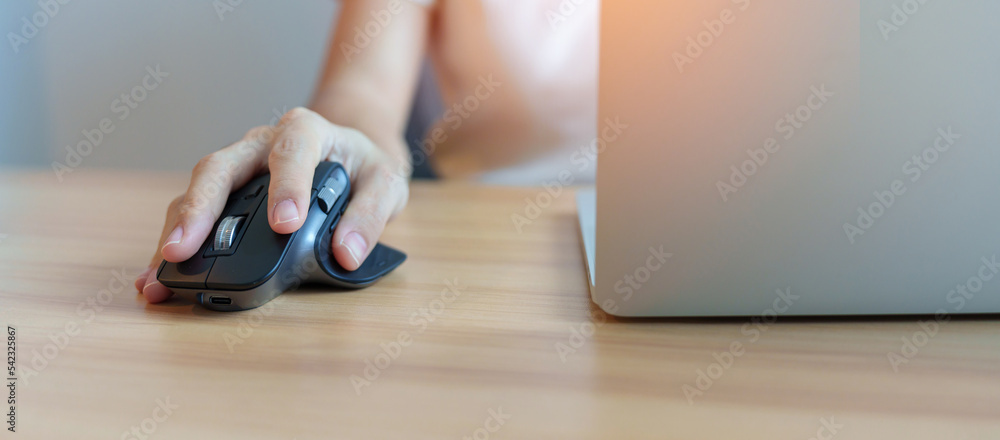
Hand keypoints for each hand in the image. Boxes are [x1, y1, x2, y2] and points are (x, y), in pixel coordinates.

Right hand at [134, 107, 409, 302]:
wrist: (350, 155)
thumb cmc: (364, 167)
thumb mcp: (386, 183)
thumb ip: (371, 214)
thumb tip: (346, 254)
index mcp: (305, 131)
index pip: (292, 151)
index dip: (287, 187)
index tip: (286, 225)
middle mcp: (260, 144)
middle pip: (220, 168)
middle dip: (200, 209)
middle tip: (182, 249)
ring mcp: (237, 169)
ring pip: (197, 192)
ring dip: (177, 232)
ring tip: (161, 274)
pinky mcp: (224, 194)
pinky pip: (192, 215)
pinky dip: (175, 245)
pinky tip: (156, 277)